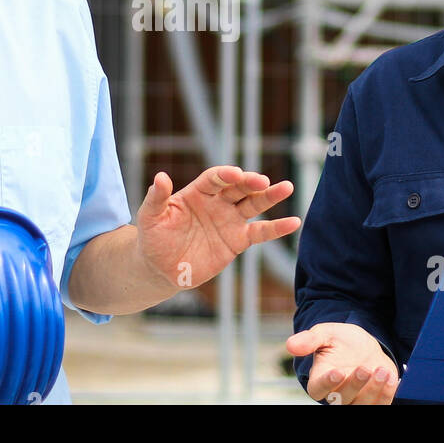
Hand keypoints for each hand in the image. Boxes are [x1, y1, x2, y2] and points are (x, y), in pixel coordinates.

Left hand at [135, 165, 298, 290]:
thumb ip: (156, 197)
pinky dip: (277, 228)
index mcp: (197, 192)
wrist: (161, 268)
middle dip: (250, 183)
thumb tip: (160, 177)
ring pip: (253, 204)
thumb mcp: (150, 216)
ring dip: (270, 196)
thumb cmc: (153, 238)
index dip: (225, 175)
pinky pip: (260, 232)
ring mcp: (229, 221)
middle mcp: (217, 203)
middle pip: (238, 188)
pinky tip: (293, 222)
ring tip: (287, 187)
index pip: (215, 179)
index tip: (235, 174)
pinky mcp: (237, 241)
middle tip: (263, 181)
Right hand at [286, 322, 397, 404]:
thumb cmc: (341, 342)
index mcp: (319, 380)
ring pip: (363, 406)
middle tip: (364, 367)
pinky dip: (386, 394)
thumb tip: (290, 345)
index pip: (318, 389)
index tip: (337, 371)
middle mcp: (336, 395)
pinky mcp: (374, 402)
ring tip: (382, 370)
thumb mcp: (326, 334)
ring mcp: (356, 401)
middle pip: (342, 399)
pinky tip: (391, 378)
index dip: (327, 383)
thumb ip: (310, 340)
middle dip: (355, 385)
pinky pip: (380, 405)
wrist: (364, 348)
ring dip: (373, 391)